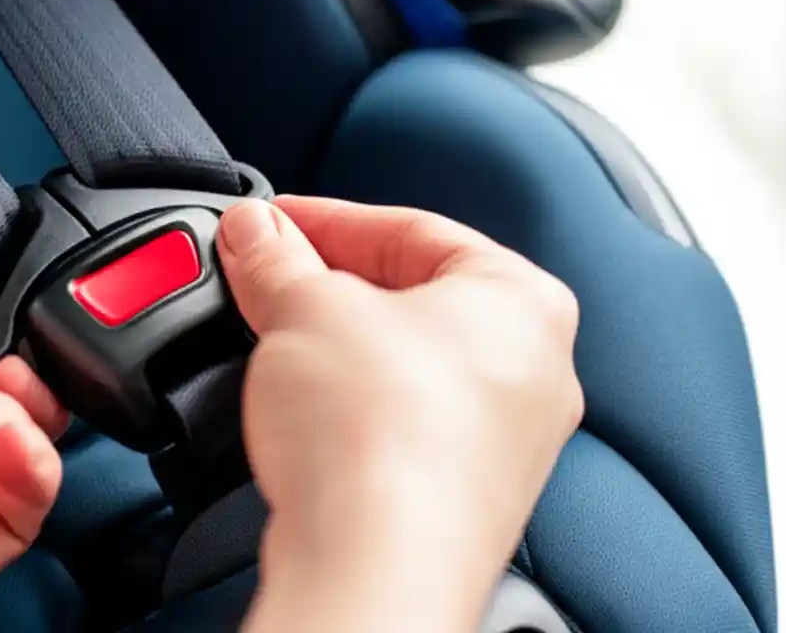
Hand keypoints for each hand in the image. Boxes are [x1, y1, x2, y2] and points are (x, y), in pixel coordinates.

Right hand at [217, 197, 582, 631]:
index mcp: (523, 299)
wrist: (376, 566)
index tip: (268, 223)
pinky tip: (299, 409)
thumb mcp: (304, 308)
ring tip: (269, 338)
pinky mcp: (458, 496)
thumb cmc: (383, 437)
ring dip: (331, 345)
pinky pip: (397, 426)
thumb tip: (254, 231)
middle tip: (259, 275)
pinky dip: (347, 407)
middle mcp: (532, 370)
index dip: (324, 218)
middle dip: (324, 284)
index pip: (411, 228)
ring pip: (402, 365)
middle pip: (409, 297)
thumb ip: (275, 257)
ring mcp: (501, 442)